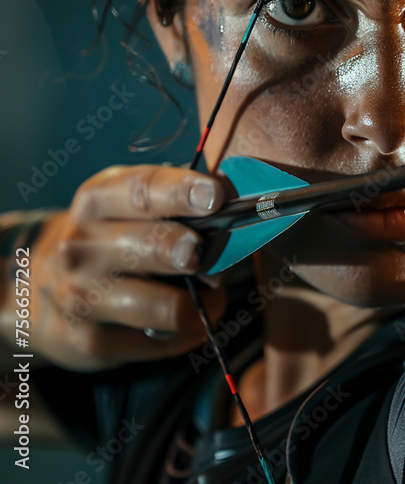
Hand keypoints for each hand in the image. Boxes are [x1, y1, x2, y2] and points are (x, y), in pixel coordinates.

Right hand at [1, 165, 227, 371]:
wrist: (41, 291)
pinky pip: (164, 341)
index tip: (215, 196)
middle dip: (193, 253)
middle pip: (155, 247)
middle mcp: (82, 246)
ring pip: (169, 307)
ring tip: (210, 293)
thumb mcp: (129, 207)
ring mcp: (82, 296)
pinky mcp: (90, 341)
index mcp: (98, 201)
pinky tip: (185, 321)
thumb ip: (177, 203)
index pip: (142, 190)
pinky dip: (189, 332)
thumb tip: (236, 207)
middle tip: (207, 257)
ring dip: (204, 303)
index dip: (182, 192)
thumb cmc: (111, 239)